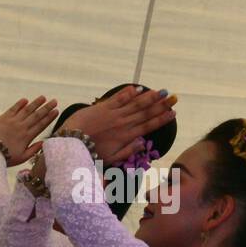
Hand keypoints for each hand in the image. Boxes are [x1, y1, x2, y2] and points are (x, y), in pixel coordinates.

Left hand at [0, 96, 58, 164]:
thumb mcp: (23, 157)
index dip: (50, 117)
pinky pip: (13, 109)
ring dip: (35, 103)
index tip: (57, 111)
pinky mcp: (3, 118)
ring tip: (43, 97)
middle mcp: (21, 127)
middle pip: (36, 115)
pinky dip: (19, 104)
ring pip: (26, 110)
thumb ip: (34, 150)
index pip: (41, 125)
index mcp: (27, 137)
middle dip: (46, 108)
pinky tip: (25, 100)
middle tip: (55, 101)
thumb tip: (44, 143)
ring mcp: (12, 122)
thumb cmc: (7, 157)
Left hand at [60, 86, 175, 163]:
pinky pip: (118, 98)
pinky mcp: (102, 107)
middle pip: (146, 113)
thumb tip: (142, 142)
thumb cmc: (90, 153)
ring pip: (135, 104)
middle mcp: (123, 124)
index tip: (173, 114)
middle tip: (174, 98)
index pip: (149, 126)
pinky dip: (128, 92)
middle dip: (161, 105)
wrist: (71, 142)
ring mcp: (113, 114)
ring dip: (150, 97)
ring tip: (162, 91)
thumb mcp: (112, 158)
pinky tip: (138, 88)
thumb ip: (128, 150)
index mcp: (127, 137)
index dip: (162, 119)